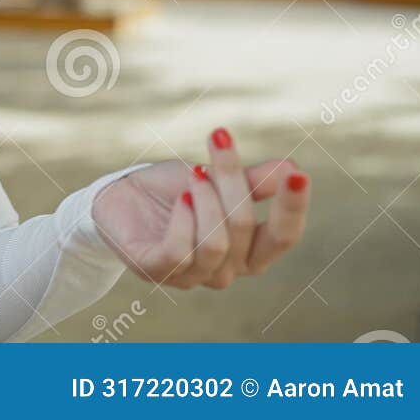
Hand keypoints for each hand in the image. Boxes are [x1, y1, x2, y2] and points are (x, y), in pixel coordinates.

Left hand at [92, 127, 310, 288]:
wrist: (120, 196)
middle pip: (245, 228)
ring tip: (195, 173)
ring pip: (216, 244)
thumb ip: (253, 181)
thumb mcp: (216, 179)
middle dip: (233, 182)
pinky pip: (179, 252)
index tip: (300, 175)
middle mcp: (227, 271)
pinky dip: (183, 220)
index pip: (284, 237)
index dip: (294, 208)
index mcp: (250, 252)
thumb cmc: (173, 191)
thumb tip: (293, 169)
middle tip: (218, 143)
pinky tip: (180, 198)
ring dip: (206, 199)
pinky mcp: (156, 271)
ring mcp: (192, 276)